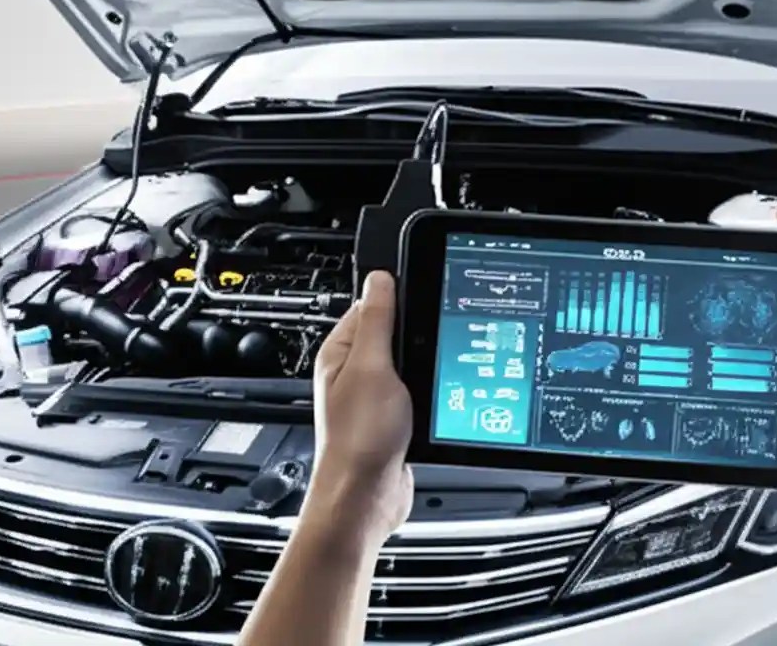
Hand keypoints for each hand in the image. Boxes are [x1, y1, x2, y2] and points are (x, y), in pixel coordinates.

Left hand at [306, 270, 413, 540]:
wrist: (366, 497)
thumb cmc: (358, 439)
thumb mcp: (372, 367)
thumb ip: (377, 322)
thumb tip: (380, 279)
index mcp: (341, 352)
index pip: (371, 306)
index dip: (400, 297)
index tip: (426, 292)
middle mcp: (354, 372)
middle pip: (392, 334)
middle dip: (415, 335)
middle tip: (435, 337)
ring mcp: (374, 396)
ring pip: (407, 364)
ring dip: (423, 365)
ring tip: (435, 369)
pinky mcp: (392, 418)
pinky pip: (414, 391)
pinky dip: (427, 390)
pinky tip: (435, 395)